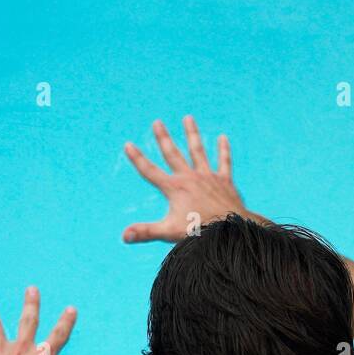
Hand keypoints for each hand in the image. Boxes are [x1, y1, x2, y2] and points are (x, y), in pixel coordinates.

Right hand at [122, 116, 248, 243]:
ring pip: (198, 151)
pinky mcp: (224, 181)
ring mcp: (208, 177)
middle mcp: (190, 178)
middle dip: (163, 138)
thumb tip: (124, 236)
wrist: (229, 230)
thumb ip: (146, 232)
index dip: (138, 159)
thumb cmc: (199, 232)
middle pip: (173, 154)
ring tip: (188, 118)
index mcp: (174, 189)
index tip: (128, 144)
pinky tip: (223, 137)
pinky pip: (224, 162)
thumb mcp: (169, 232)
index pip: (150, 171)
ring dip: (192, 134)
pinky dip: (223, 150)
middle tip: (157, 122)